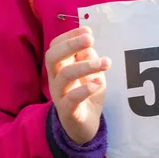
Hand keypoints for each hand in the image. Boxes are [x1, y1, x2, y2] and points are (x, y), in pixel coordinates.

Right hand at [45, 27, 109, 144]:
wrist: (82, 127)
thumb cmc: (86, 94)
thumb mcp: (90, 74)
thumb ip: (88, 59)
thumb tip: (88, 45)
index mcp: (60, 68)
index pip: (55, 47)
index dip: (68, 36)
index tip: (87, 30)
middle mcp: (56, 79)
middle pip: (53, 57)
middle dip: (70, 45)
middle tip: (90, 38)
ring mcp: (60, 95)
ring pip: (65, 76)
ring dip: (86, 65)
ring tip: (105, 63)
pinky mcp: (68, 111)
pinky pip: (71, 99)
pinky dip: (85, 89)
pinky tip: (98, 83)